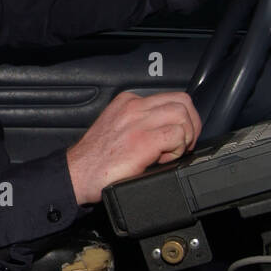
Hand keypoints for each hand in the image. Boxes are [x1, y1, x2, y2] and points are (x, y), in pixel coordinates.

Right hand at [66, 91, 200, 204]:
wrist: (78, 173)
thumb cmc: (97, 157)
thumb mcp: (117, 127)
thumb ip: (140, 121)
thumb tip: (170, 128)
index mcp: (128, 101)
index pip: (170, 97)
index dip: (182, 118)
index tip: (179, 135)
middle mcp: (133, 107)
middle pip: (182, 101)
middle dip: (192, 124)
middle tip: (185, 144)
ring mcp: (138, 122)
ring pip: (182, 115)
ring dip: (185, 137)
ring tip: (171, 152)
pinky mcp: (143, 140)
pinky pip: (177, 135)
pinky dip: (177, 150)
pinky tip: (162, 160)